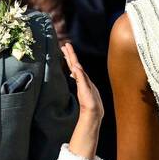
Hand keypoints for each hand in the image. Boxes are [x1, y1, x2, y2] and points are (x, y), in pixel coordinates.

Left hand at [62, 42, 102, 159]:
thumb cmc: (89, 104)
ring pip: (77, 69)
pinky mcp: (88, 86)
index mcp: (80, 78)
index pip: (74, 63)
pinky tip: (75, 69)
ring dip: (73, 60)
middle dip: (70, 54)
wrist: (93, 114)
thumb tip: (75, 67)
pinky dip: (78, 70)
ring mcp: (84, 82)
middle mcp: (81, 79)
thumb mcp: (84, 90)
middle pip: (74, 64)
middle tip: (65, 45)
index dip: (70, 54)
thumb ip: (80, 79)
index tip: (65, 45)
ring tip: (68, 53)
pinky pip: (82, 76)